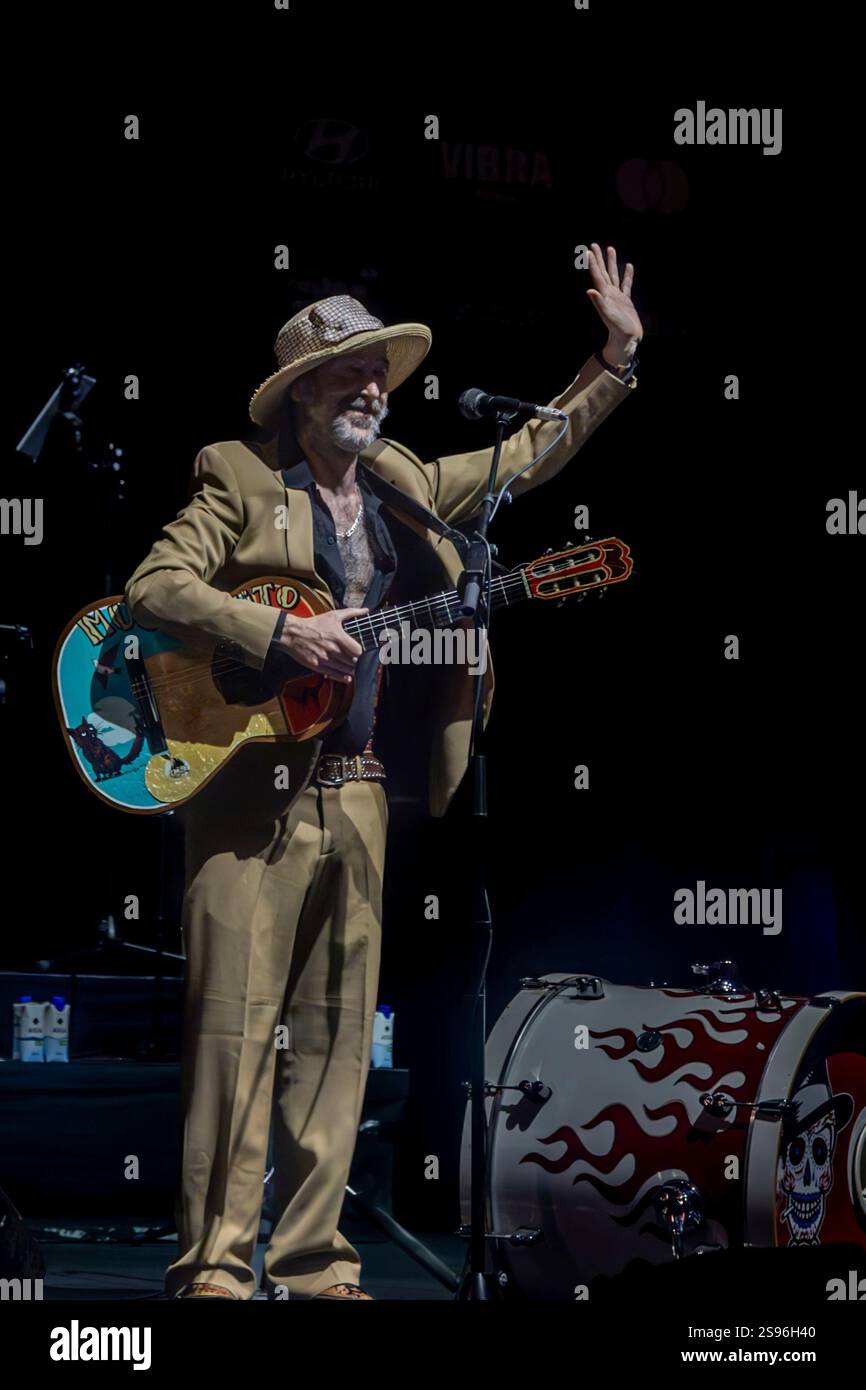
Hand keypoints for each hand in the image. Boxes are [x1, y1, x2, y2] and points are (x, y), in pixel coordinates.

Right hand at [278, 606, 366, 682]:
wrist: (293, 633)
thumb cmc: (313, 624)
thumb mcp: (333, 615)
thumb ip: (351, 612)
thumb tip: (365, 610)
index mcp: (338, 637)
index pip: (357, 651)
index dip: (359, 652)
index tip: (356, 651)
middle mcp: (333, 649)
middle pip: (352, 661)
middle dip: (354, 660)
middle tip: (352, 659)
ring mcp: (325, 659)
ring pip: (345, 670)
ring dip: (349, 669)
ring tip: (348, 666)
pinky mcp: (317, 666)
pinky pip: (334, 675)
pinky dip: (342, 677)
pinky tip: (346, 676)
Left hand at [586, 243, 642, 358]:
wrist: (627, 340)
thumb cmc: (618, 330)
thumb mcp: (608, 316)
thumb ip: (600, 303)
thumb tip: (590, 290)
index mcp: (604, 295)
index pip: (597, 276)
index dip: (593, 263)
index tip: (588, 251)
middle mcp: (609, 294)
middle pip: (603, 272)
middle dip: (599, 258)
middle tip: (594, 245)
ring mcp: (617, 296)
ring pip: (613, 275)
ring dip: (611, 262)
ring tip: (610, 249)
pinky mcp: (626, 301)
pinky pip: (626, 284)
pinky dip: (627, 275)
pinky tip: (628, 266)